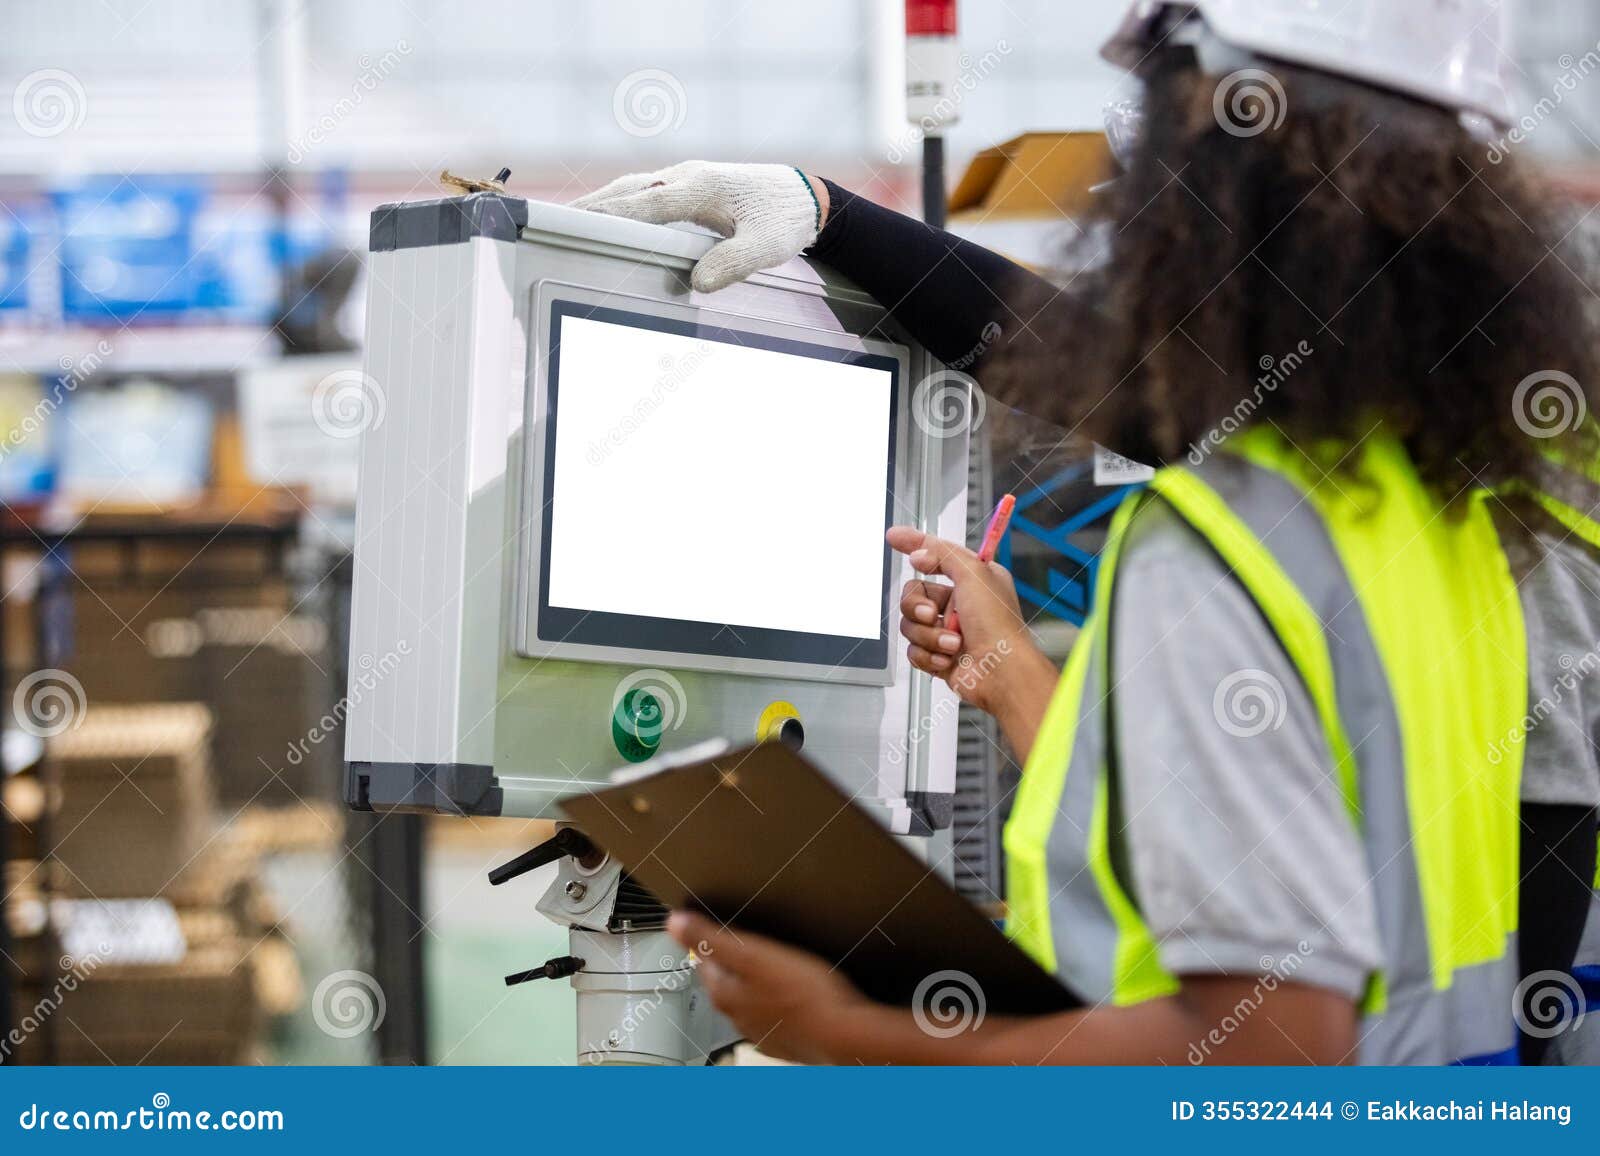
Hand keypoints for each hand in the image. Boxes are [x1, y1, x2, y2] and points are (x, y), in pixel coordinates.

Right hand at [570, 161, 824, 292]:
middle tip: (556, 224)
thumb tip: (697, 283)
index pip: (650, 202)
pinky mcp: (688, 185)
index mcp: (704, 186)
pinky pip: (644, 192)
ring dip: (602, 202)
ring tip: (568, 222)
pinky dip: (619, 203)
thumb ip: (733, 264)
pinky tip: (604, 217)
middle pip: (630, 190)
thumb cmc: (785, 218)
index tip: (584, 225)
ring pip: (633, 187)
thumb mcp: (766, 246)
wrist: (804, 196)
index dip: (616, 215)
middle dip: (593, 206)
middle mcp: (689, 175)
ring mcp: (686, 177)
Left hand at [667, 910, 869, 1063]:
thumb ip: (711, 939)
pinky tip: (792, 995)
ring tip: (771, 963)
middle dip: (731, 961)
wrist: (845, 1035)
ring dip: (755, 983)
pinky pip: (774, 1016)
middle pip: (725, 982)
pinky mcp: (787, 1040)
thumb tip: (674, 922)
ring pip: (749, 1000)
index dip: (707, 939)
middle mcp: (738, 1017)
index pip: (703, 961)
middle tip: (745, 940)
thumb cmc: (804, 994)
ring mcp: (763, 1031)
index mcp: (725, 994)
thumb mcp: (753, 954)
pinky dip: (777, 1003)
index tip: (714, 924)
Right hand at [885, 526, 1038, 707]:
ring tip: (953, 643)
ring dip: (929, 635)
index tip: (894, 538)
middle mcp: (960, 603)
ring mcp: (948, 630)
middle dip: (918, 607)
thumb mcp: (975, 573)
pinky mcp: (939, 655)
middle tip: (931, 614)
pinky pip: (914, 650)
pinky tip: (948, 659)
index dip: (914, 545)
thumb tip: (919, 553)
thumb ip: (944, 554)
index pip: (937, 555)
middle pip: (914, 594)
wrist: (1000, 672)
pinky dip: (929, 655)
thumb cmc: (999, 627)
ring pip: (911, 625)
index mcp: (973, 580)